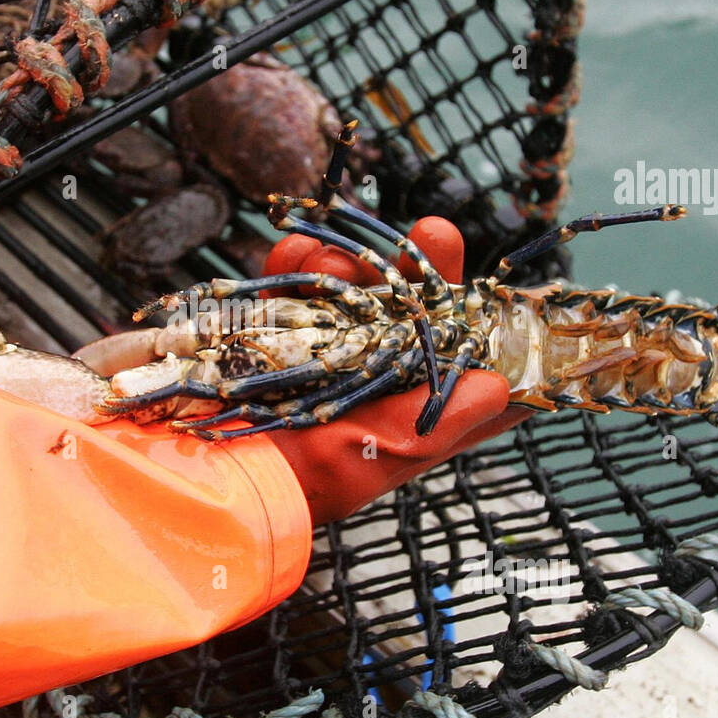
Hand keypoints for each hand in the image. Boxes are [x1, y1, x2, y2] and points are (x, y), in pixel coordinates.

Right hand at [259, 217, 530, 523]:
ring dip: (349, 263)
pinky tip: (295, 249)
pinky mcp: (272, 338)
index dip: (476, 322)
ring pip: (350, 292)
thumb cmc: (304, 482)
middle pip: (406, 313)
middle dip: (418, 271)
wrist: (218, 476)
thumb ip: (438, 421)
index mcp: (403, 411)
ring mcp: (321, 354)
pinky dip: (293, 265)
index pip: (453, 362)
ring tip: (337, 258)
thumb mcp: (379, 457)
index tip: (495, 292)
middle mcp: (368, 378)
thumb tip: (499, 387)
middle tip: (432, 234)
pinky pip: (290, 289)